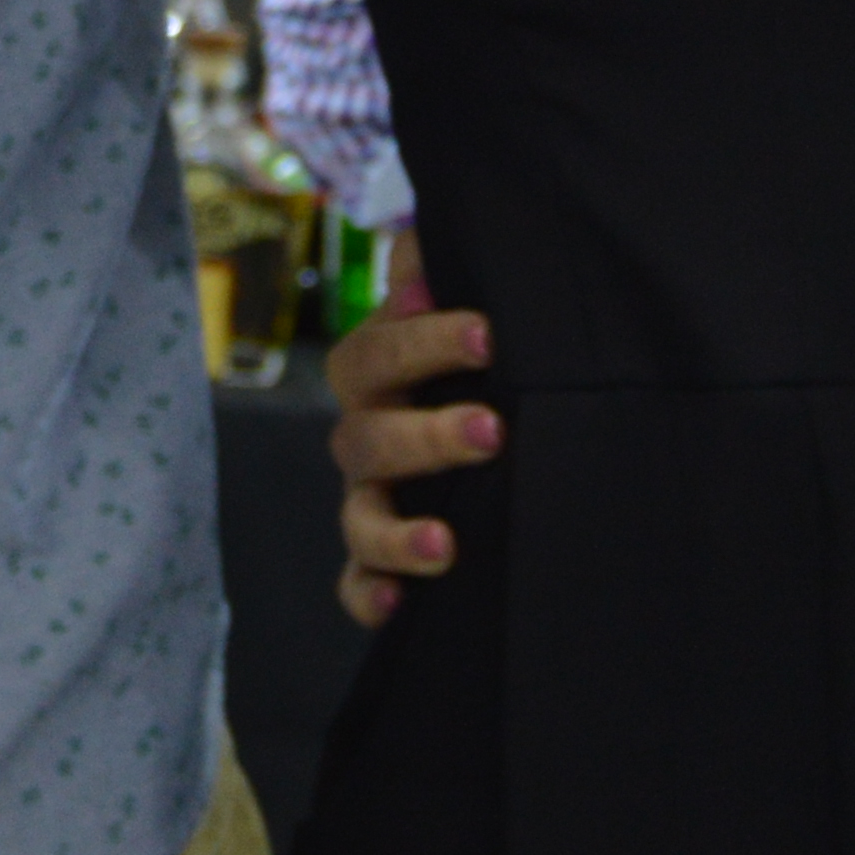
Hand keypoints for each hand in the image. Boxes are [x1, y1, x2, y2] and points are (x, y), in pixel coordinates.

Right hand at [325, 236, 499, 629]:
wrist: (499, 419)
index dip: (422, 341)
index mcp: (381, 373)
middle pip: (365, 435)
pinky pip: (356, 582)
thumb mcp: (469, 302)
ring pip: (359, 514)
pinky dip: (368, 595)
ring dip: (396, 531)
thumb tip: (427, 248)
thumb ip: (441, 266)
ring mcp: (370, 497)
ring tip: (446, 546)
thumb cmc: (480, 351)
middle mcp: (367, 434)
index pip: (376, 352)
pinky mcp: (380, 559)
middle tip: (491, 431)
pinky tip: (397, 605)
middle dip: (426, 435)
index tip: (486, 335)